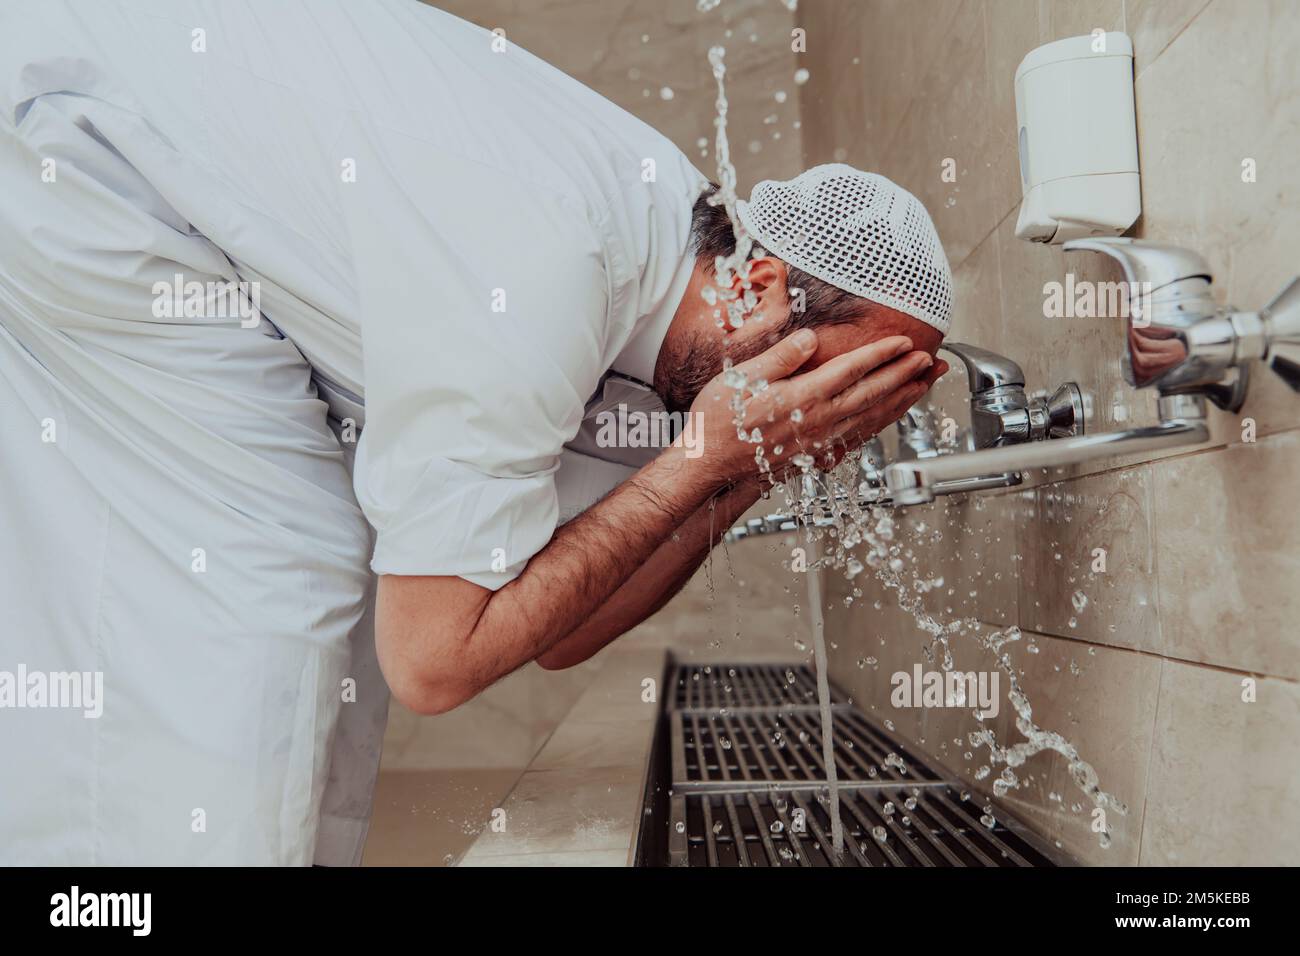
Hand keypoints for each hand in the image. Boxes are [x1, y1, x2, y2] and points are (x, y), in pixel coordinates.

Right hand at [683, 328, 939, 486]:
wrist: (709, 464)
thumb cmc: (719, 419)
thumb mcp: (744, 376)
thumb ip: (783, 357)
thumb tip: (812, 339)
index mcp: (804, 396)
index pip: (854, 369)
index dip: (883, 354)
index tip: (906, 343)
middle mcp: (819, 421)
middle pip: (874, 394)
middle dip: (907, 376)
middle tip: (932, 362)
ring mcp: (820, 441)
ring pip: (873, 419)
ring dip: (904, 401)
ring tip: (925, 386)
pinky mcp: (816, 456)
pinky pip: (859, 439)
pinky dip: (880, 426)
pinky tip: (889, 419)